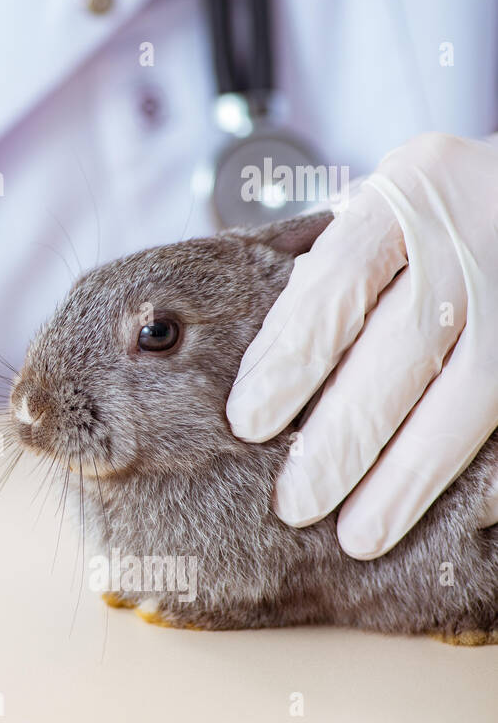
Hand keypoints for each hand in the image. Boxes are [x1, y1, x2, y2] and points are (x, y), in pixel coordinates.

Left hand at [226, 132, 497, 558]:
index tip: (247, 424)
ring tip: (359, 533)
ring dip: (410, 474)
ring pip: (469, 391)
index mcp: (413, 188)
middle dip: (341, 437)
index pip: (337, 281)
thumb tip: (264, 378)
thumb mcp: (389, 206)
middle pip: (400, 347)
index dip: (290, 358)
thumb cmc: (445, 212)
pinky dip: (478, 469)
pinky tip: (447, 514)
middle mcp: (477, 229)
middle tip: (294, 503)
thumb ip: (337, 273)